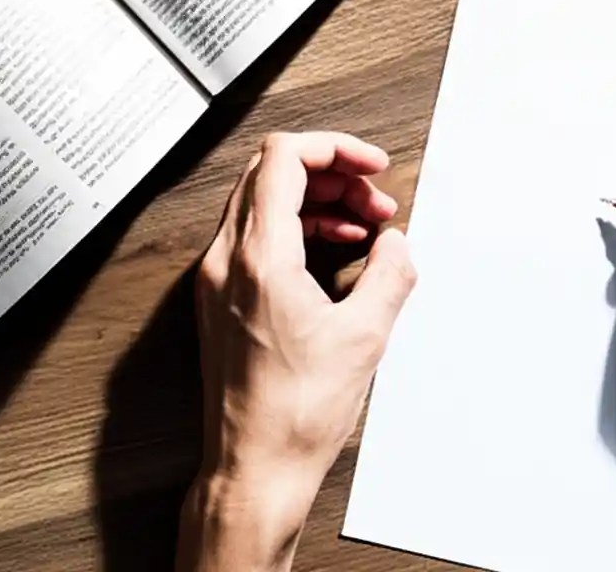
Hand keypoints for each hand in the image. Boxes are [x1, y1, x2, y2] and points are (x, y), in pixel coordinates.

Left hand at [178, 132, 416, 571]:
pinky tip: (338, 254)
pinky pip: (257, 239)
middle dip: (331, 174)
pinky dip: (298, 231)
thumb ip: (391, 274)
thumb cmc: (294, 415)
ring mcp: (218, 281)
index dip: (336, 148)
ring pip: (263, 204)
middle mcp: (227, 262)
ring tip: (366, 226)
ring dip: (317, 202)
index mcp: (259, 258)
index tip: (372, 165)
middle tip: (375, 198)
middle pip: (271, 173)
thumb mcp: (366, 337)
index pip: (284, 158)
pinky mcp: (222, 302)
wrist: (254, 467)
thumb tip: (396, 245)